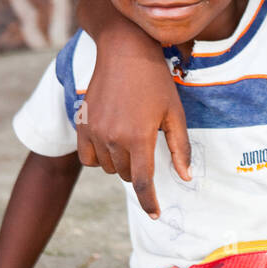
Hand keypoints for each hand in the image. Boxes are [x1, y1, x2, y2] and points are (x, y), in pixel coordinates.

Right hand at [75, 33, 189, 218]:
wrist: (125, 53)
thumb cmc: (157, 82)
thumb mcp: (175, 114)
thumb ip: (180, 148)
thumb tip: (185, 178)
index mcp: (139, 138)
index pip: (144, 183)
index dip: (150, 202)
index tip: (155, 214)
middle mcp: (113, 138)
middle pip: (128, 175)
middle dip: (140, 170)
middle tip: (148, 146)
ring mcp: (94, 132)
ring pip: (109, 168)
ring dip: (122, 163)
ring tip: (132, 138)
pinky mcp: (81, 125)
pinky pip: (88, 158)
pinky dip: (100, 157)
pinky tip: (111, 142)